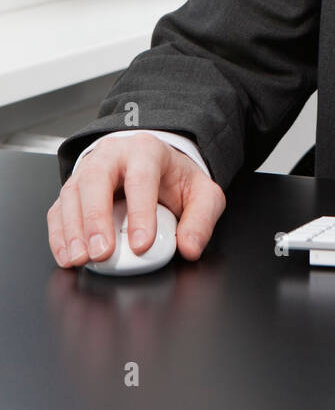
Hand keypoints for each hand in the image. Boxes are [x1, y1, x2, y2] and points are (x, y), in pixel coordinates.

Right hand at [47, 131, 225, 267]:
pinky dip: (59, 236)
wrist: (153, 163)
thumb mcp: (201, 193)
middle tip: (102, 253)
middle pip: (96, 180)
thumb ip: (201, 218)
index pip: (141, 178)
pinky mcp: (73, 190)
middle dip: (97, 219)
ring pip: (72, 194)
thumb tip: (190, 247)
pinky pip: (59, 210)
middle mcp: (112, 155)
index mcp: (146, 150)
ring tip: (82, 259)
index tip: (142, 245)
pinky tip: (68, 256)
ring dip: (73, 230)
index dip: (140, 213)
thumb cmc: (174, 178)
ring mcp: (87, 170)